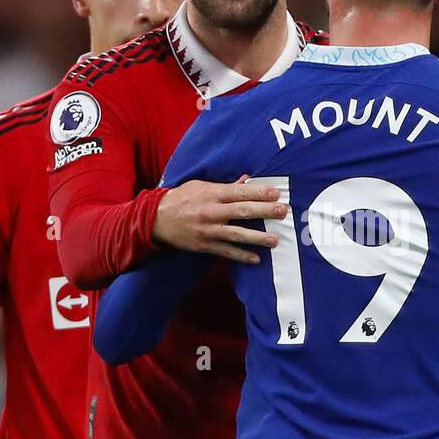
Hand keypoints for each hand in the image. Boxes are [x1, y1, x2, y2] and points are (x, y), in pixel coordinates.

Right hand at [153, 175, 288, 262]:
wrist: (155, 219)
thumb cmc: (181, 199)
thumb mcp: (200, 186)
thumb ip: (225, 186)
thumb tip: (247, 180)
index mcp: (211, 194)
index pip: (239, 192)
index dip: (258, 192)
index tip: (276, 193)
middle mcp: (211, 212)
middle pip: (241, 211)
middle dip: (264, 211)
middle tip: (283, 212)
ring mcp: (208, 230)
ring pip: (236, 234)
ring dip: (257, 238)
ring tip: (275, 240)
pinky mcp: (204, 245)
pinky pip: (225, 252)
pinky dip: (241, 256)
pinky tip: (256, 259)